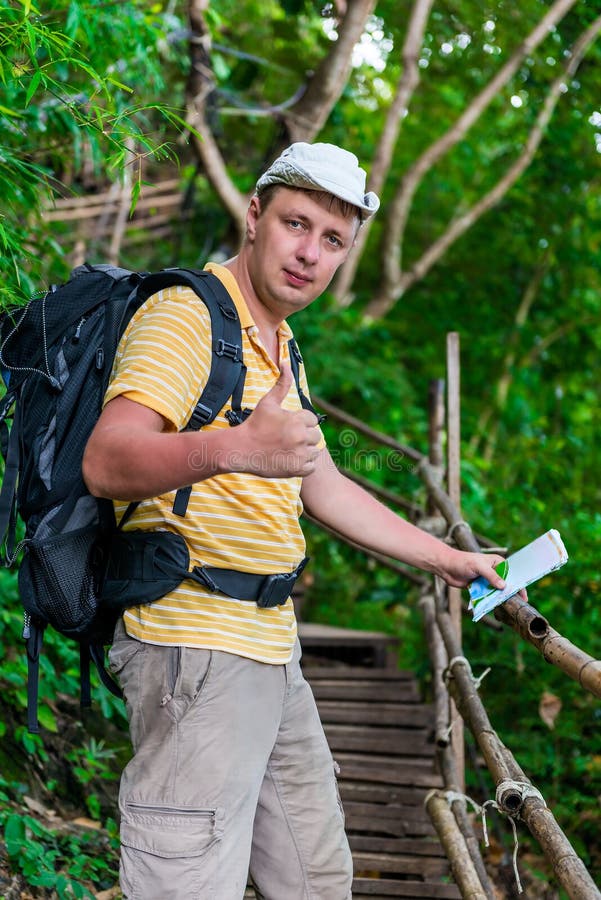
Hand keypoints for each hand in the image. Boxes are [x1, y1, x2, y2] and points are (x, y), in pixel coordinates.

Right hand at [237, 363, 320, 477]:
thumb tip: (285, 361)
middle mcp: (301, 437)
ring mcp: (300, 454)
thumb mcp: (268, 402)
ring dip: (305, 450)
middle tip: (286, 439)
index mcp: (298, 420)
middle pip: (315, 436)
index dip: (301, 423)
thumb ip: (282, 383)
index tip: (287, 427)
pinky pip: (311, 466)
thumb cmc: (255, 424)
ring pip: (314, 451)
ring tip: (287, 448)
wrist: (241, 449)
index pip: (312, 420)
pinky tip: (289, 458)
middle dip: (303, 436)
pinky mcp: (297, 469)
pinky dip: (303, 464)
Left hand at [436, 548, 527, 601]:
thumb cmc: (462, 562)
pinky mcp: (480, 588)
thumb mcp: (478, 567)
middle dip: (510, 594)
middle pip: (506, 585)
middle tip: (517, 605)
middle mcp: (494, 572)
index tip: (524, 596)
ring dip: (500, 599)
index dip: (519, 585)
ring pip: (497, 592)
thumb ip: (491, 576)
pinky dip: (491, 601)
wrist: (446, 567)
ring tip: (508, 609)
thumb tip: (504, 586)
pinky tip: (496, 609)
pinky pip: (488, 596)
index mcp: (498, 563)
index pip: (512, 574)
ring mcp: (487, 581)